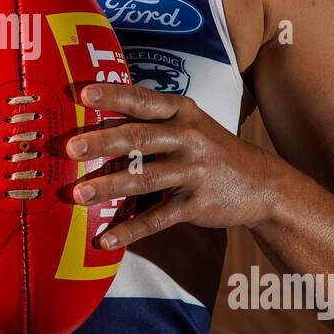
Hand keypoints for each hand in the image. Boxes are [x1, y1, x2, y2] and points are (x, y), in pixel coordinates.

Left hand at [66, 82, 271, 248]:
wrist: (263, 184)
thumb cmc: (211, 149)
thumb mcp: (191, 124)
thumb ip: (152, 121)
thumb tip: (98, 122)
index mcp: (182, 113)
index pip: (143, 100)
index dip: (114, 96)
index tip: (84, 93)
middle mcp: (188, 138)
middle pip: (139, 138)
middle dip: (103, 142)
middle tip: (71, 148)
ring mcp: (194, 172)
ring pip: (144, 179)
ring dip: (109, 187)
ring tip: (78, 195)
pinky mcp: (196, 204)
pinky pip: (158, 218)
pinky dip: (131, 230)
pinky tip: (106, 239)